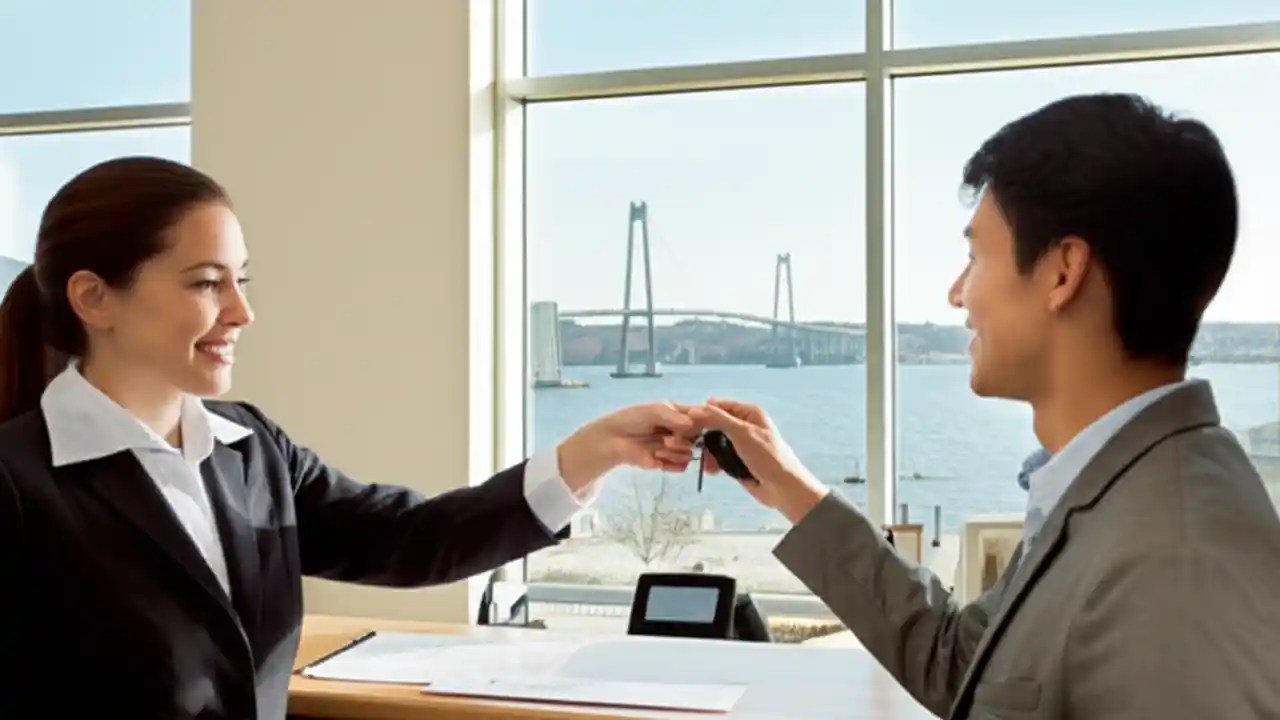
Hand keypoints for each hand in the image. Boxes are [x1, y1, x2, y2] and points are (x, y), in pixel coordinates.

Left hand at [557, 402, 699, 492]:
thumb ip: (672, 416)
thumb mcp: (653, 410)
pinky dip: (672, 463)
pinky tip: (657, 457)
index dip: (702, 421)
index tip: (694, 423)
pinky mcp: (666, 463)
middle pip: (698, 437)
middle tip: (669, 437)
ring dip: (675, 451)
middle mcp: (680, 431)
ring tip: (658, 447)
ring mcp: (674, 448)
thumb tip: (691, 424)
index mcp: (678, 414)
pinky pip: (681, 467)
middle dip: (686, 438)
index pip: (700, 417)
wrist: (612, 440)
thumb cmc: (631, 419)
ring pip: (689, 453)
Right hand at [689, 399, 828, 523]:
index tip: (684, 420)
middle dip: (701, 435)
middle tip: (687, 442)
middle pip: (714, 425)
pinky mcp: (737, 461)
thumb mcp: (742, 433)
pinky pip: (719, 458)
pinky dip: (713, 463)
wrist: (783, 488)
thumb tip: (695, 409)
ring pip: (714, 443)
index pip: (719, 406)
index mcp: (749, 413)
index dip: (701, 412)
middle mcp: (744, 426)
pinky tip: (711, 470)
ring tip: (702, 460)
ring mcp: (740, 444)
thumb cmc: (769, 457)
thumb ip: (718, 419)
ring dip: (707, 452)